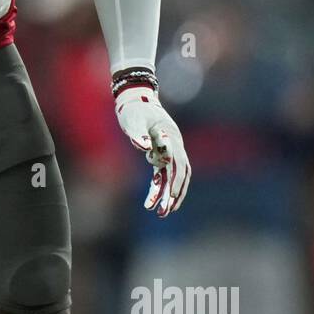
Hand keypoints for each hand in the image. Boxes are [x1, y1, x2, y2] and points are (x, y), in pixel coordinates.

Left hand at [114, 86, 190, 216]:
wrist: (136, 100)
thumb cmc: (134, 109)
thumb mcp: (133, 120)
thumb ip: (138, 133)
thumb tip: (144, 147)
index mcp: (169, 136)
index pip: (177, 162)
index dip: (175, 179)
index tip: (170, 195)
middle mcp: (174, 144)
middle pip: (179, 173)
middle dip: (174, 193)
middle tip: (165, 211)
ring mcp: (170, 150)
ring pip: (174, 176)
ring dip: (169, 195)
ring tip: (162, 213)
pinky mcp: (161, 154)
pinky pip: (164, 174)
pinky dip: (160, 188)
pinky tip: (153, 202)